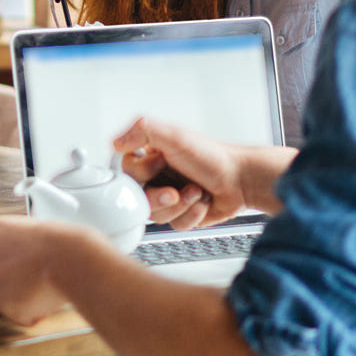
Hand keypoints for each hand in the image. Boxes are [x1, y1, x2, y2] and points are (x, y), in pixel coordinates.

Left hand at [0, 216, 89, 324]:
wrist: (67, 257)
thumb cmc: (59, 243)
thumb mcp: (30, 230)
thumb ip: (14, 245)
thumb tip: (18, 259)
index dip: (5, 267)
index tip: (20, 270)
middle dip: (8, 284)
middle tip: (32, 282)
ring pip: (2, 299)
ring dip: (20, 299)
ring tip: (43, 287)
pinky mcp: (2, 304)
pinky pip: (16, 314)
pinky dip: (30, 313)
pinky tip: (43, 298)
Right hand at [115, 118, 251, 228]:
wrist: (241, 180)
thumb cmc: (212, 156)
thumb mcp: (174, 135)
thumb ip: (141, 130)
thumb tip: (114, 142)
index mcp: (150, 155)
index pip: (125, 172)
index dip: (141, 174)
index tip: (158, 164)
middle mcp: (157, 177)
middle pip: (138, 198)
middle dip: (159, 197)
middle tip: (174, 191)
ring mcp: (168, 197)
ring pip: (155, 215)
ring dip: (179, 205)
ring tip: (195, 191)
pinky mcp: (181, 215)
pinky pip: (174, 225)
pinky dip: (191, 214)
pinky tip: (201, 202)